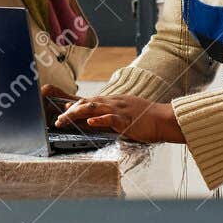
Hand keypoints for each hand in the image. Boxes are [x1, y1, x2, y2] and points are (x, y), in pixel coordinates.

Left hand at [52, 90, 184, 143]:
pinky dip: (99, 119)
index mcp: (114, 101)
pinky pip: (111, 118)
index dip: (75, 104)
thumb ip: (111, 114)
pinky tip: (89, 121)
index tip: (63, 110)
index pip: (90, 101)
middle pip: (87, 103)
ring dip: (76, 114)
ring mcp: (120, 110)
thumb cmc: (146, 118)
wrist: (164, 119)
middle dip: (70, 111)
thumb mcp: (126, 112)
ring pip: (94, 108)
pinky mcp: (127, 120)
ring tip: (64, 120)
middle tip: (58, 120)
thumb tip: (96, 119)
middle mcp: (114, 102)